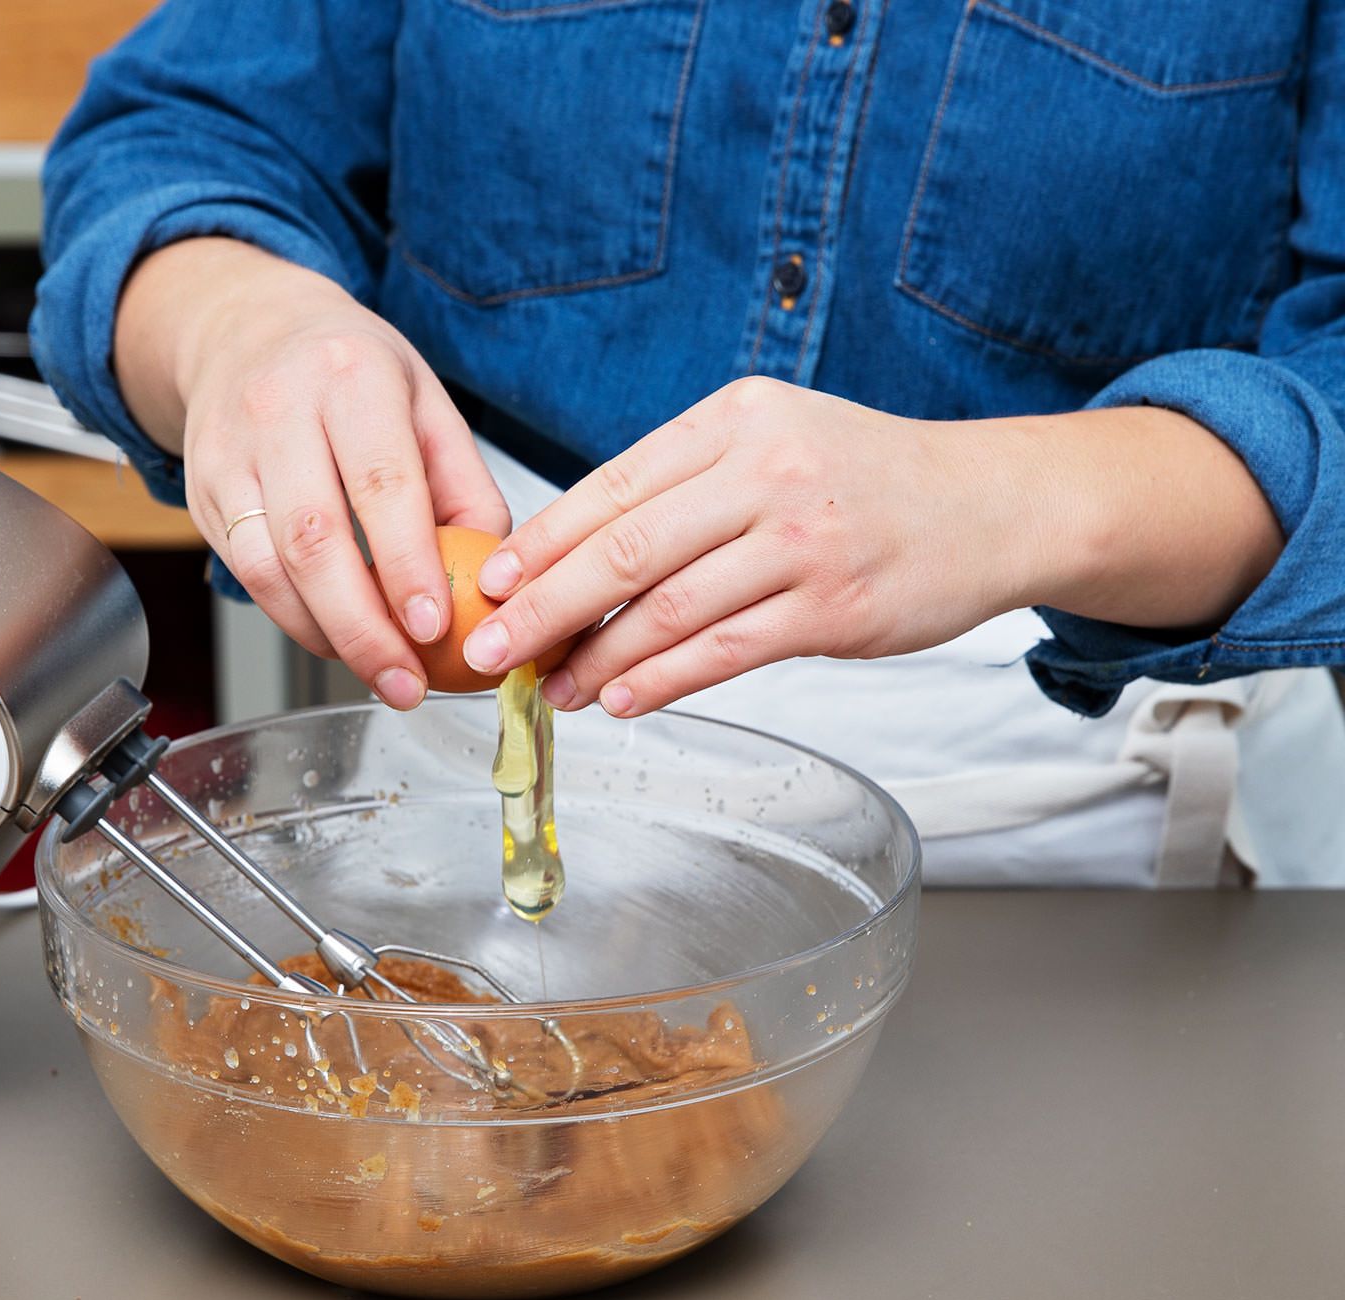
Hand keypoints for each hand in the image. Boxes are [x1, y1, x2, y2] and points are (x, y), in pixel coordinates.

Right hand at [116, 239, 509, 708]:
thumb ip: (464, 486)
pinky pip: (244, 574)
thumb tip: (493, 576)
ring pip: (268, 567)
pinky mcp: (200, 492)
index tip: (434, 625)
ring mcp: (230, 453)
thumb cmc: (349, 371)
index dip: (406, 563)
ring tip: (379, 672)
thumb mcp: (424, 400)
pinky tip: (334, 640)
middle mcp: (281, 409)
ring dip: (326, 636)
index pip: (380, 481)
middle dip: (364, 626)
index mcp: (352, 377)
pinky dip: (292, 619)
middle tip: (407, 681)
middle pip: (316, 538)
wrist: (245, 331)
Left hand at [460, 376, 1279, 715]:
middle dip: (543, 607)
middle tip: (489, 646)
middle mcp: (768, 471)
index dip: (542, 542)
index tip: (492, 583)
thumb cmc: (864, 479)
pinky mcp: (832, 608)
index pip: (613, 486)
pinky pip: (722, 652)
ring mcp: (803, 542)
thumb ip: (683, 485)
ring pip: (667, 609)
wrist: (994, 506)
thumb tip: (569, 555)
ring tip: (548, 687)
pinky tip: (619, 697)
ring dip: (594, 658)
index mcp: (736, 419)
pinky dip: (659, 680)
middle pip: (625, 550)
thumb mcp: (773, 440)